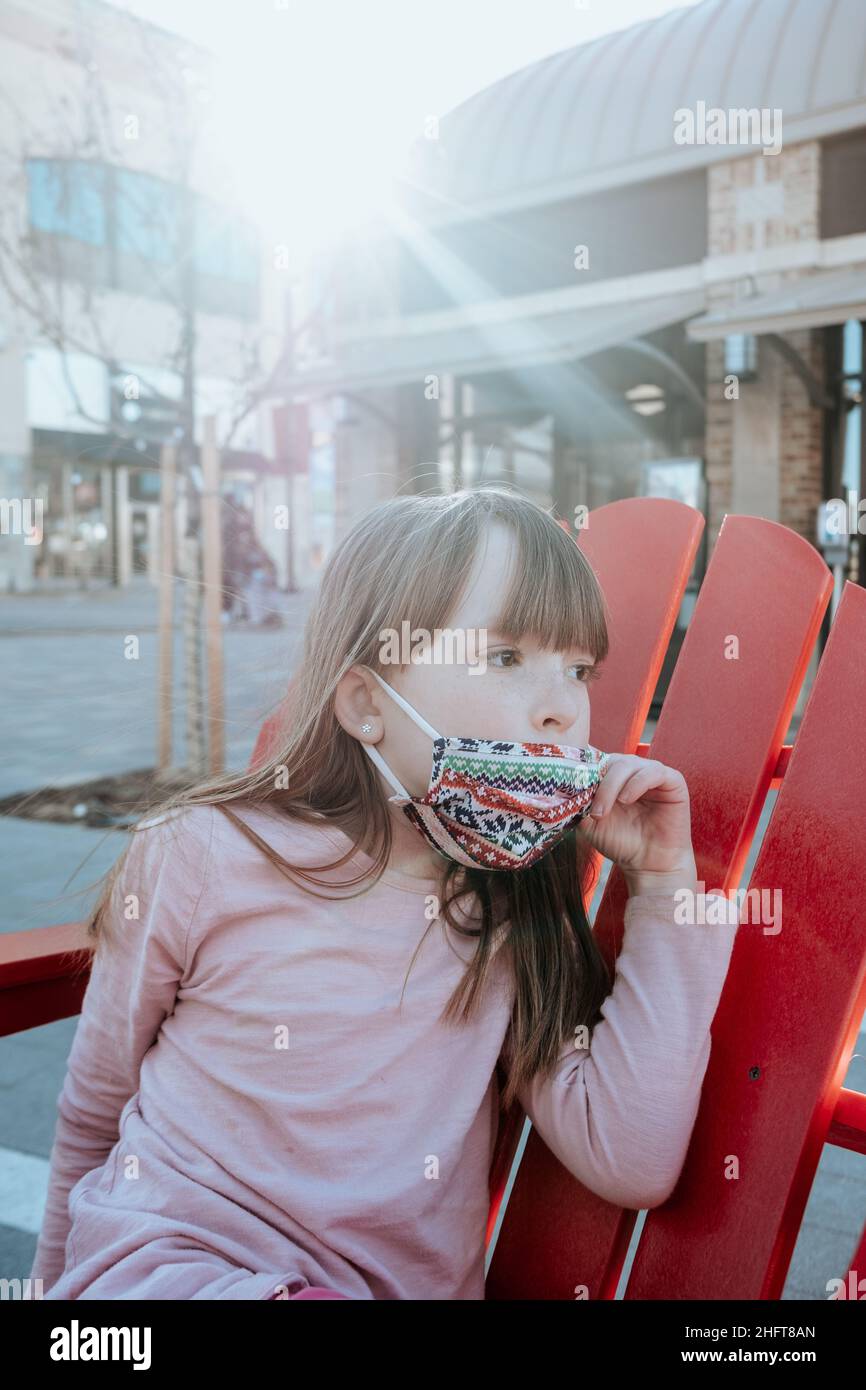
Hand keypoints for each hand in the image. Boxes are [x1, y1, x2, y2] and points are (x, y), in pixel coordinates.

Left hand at [576, 753, 697, 895]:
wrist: (647, 865)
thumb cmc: (620, 842)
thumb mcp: (589, 821)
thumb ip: (577, 801)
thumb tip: (560, 785)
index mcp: (612, 776)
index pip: (597, 758)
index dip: (583, 767)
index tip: (569, 785)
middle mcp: (631, 771)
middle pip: (610, 760)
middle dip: (598, 783)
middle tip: (593, 811)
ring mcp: (651, 773)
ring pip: (628, 763)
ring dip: (612, 786)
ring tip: (605, 812)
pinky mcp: (672, 780)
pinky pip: (653, 771)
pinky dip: (636, 784)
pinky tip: (627, 800)